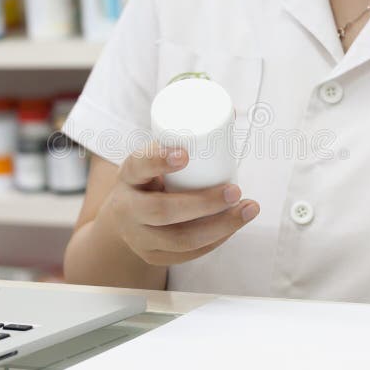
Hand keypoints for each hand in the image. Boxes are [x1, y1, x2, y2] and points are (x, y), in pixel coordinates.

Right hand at [99, 143, 259, 265]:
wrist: (122, 217)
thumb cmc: (149, 179)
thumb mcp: (153, 158)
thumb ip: (183, 138)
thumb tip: (231, 113)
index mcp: (127, 176)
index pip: (138, 166)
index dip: (159, 160)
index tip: (185, 154)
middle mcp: (127, 208)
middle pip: (163, 210)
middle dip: (204, 203)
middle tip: (236, 190)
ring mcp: (138, 238)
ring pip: (180, 240)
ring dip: (220, 226)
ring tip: (248, 209)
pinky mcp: (153, 257)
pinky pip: (187, 255)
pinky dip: (215, 241)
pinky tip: (235, 226)